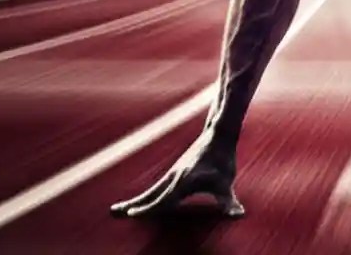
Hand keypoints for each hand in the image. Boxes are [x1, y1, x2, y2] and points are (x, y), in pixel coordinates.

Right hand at [109, 131, 242, 218]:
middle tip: (112, 213)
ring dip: (136, 201)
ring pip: (151, 191)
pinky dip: (147, 196)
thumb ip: (228, 201)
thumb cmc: (222, 158)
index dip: (148, 209)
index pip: (162, 199)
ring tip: (119, 210)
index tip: (131, 215)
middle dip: (132, 206)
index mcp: (182, 182)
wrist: (218, 134)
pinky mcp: (176, 172)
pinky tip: (143, 202)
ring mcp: (173, 174)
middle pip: (149, 195)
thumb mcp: (226, 182)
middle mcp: (174, 178)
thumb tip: (239, 214)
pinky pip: (157, 188)